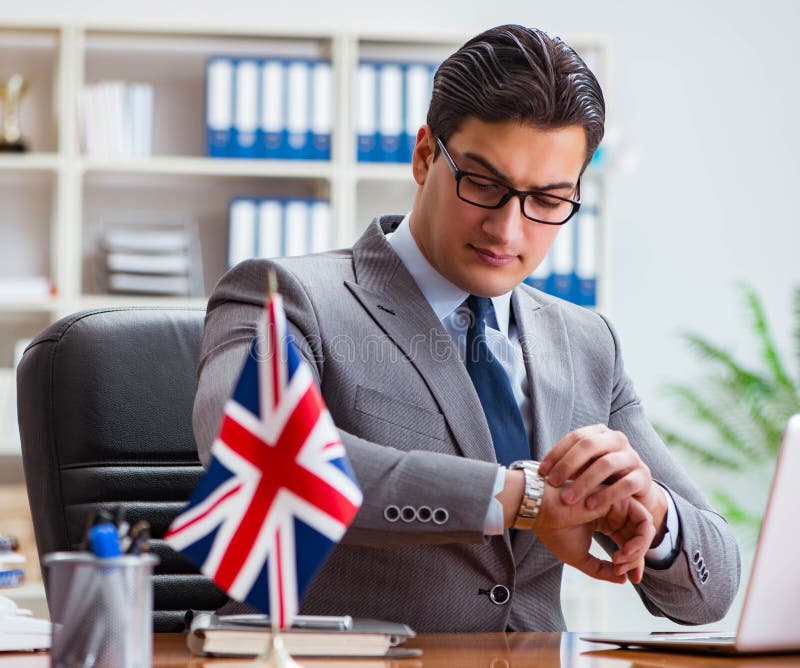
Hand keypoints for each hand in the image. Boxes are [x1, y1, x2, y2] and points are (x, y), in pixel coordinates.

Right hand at [533, 482, 653, 583]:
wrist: (541, 512)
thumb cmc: (554, 531)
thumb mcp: (580, 558)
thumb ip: (602, 570)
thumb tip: (624, 580)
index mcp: (605, 522)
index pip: (629, 544)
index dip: (634, 564)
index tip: (631, 579)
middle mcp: (614, 513)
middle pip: (638, 538)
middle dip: (636, 560)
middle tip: (622, 572)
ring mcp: (617, 504)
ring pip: (644, 529)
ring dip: (638, 550)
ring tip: (620, 561)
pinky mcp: (619, 498)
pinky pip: (643, 520)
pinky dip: (640, 539)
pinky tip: (624, 551)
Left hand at [538, 425, 666, 544]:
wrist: (635, 493)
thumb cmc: (601, 478)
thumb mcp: (584, 466)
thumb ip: (568, 463)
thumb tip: (536, 469)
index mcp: (600, 433)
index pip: (575, 437)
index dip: (557, 453)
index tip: (541, 471)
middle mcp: (617, 440)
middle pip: (589, 446)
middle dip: (568, 465)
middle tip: (553, 484)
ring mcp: (632, 457)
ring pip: (607, 464)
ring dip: (584, 482)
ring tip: (568, 499)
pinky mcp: (643, 477)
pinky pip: (625, 484)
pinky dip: (606, 495)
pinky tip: (591, 507)